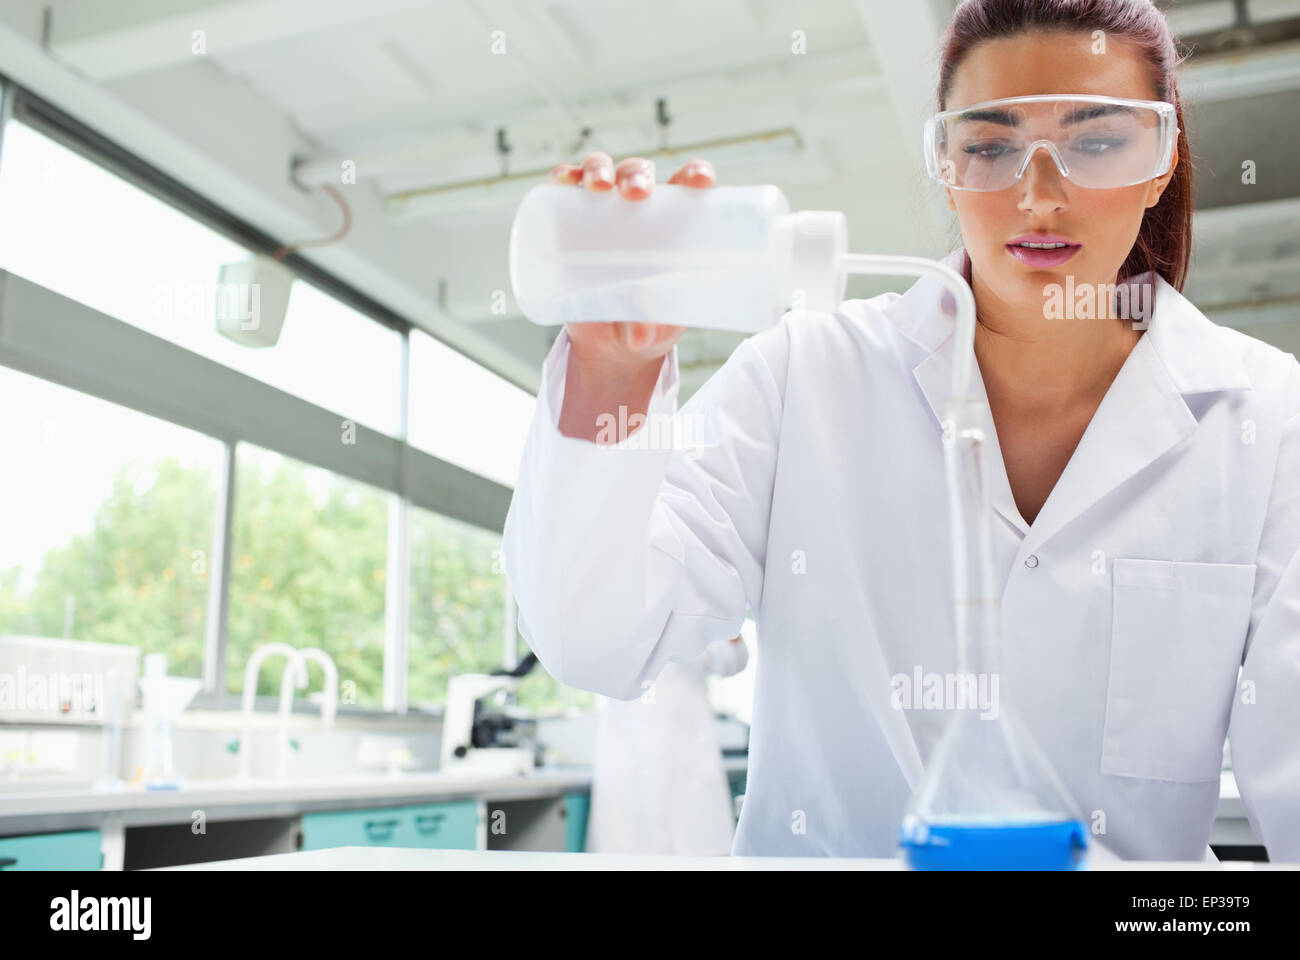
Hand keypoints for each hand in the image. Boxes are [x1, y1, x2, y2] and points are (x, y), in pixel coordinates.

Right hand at [548, 152, 715, 366]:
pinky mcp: (567, 219)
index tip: (700, 182)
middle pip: (638, 173)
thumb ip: (651, 327)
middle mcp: (636, 208)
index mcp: (672, 224)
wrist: (612, 341)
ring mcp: (600, 210)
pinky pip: (563, 186)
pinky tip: (565, 181)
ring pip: (600, 170)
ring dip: (599, 169)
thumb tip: (638, 333)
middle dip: (638, 175)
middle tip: (637, 194)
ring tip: (600, 187)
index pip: (687, 185)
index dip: (695, 173)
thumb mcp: (657, 327)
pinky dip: (562, 177)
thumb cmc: (649, 323)